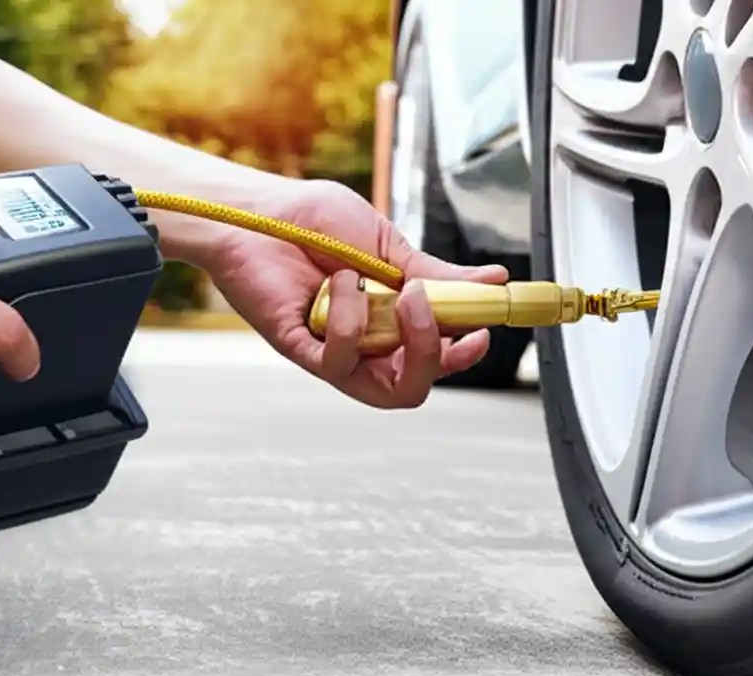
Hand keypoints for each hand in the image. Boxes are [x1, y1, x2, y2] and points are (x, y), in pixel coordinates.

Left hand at [200, 179, 507, 408]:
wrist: (259, 210)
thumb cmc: (314, 223)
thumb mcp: (389, 247)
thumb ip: (437, 274)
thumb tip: (493, 281)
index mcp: (391, 320)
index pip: (436, 357)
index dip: (462, 354)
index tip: (482, 330)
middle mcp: (366, 344)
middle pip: (415, 386)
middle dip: (438, 358)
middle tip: (446, 322)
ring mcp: (334, 351)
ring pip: (384, 389)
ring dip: (404, 340)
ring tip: (398, 293)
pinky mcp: (302, 350)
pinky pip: (339, 362)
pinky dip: (351, 324)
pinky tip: (345, 284)